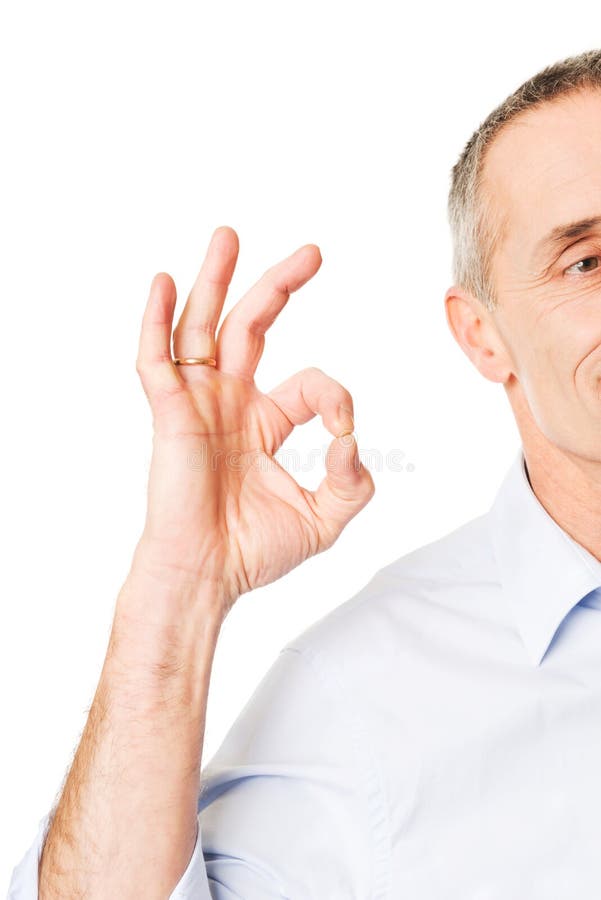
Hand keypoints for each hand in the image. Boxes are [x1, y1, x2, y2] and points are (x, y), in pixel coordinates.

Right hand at [133, 226, 374, 619]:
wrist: (208, 576)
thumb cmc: (255, 549)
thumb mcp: (326, 516)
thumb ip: (353, 480)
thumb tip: (353, 437)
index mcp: (265, 420)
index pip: (312, 382)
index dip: (337, 399)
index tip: (344, 435)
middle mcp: (231, 402)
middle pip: (250, 327)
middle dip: (279, 286)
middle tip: (312, 253)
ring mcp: (199, 403)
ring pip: (203, 328)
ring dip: (214, 280)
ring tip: (228, 235)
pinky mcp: (170, 413)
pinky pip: (156, 360)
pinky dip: (156, 321)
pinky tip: (165, 282)